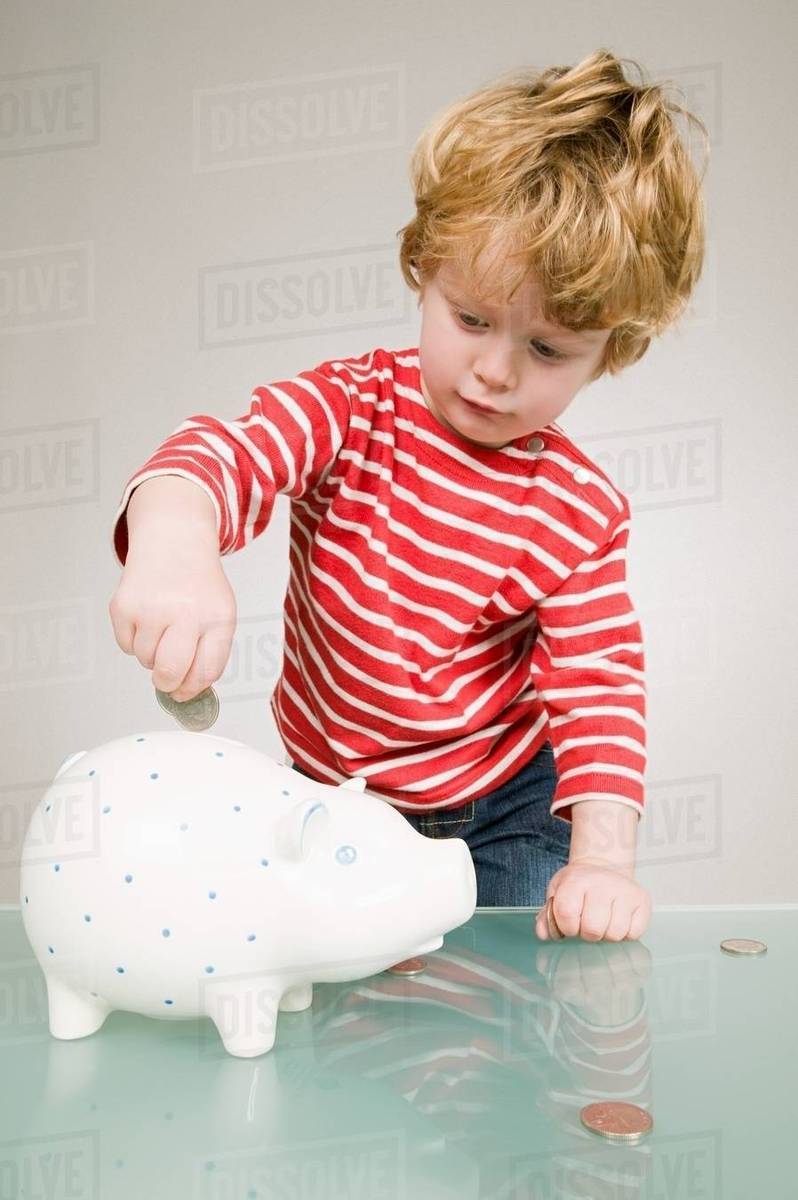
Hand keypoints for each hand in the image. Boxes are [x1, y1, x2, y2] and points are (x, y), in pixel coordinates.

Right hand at [109, 537, 236, 702]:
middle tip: (166, 681)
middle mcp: (185, 613)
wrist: (173, 542)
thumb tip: (187, 693)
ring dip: (152, 654)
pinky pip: (126, 646)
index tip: (186, 693)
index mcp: (217, 618)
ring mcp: (151, 609)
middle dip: (167, 684)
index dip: (193, 689)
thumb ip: (210, 653)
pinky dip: (134, 640)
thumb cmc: (198, 585)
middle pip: (170, 673)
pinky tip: (146, 616)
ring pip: (146, 660)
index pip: (206, 671)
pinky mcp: (123, 607)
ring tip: (162, 625)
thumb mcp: (220, 614)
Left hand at [535, 861, 650, 942]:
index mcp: (576, 881)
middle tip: (588, 924)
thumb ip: (547, 916)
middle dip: (588, 934)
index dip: (566, 927)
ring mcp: (625, 891)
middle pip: (593, 929)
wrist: (605, 866)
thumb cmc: (579, 886)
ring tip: (603, 922)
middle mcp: (602, 883)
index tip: (569, 924)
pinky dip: (625, 934)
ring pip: (615, 934)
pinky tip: (618, 920)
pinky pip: (634, 933)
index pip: (567, 914)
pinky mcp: (642, 900)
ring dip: (607, 935)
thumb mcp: (557, 893)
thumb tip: (544, 935)